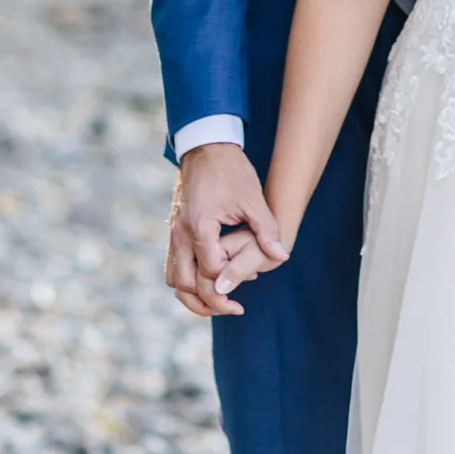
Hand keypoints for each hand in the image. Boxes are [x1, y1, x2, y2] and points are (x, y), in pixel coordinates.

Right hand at [165, 143, 287, 317]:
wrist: (207, 146)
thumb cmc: (232, 170)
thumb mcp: (253, 198)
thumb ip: (266, 229)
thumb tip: (282, 257)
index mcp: (199, 226)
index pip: (210, 271)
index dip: (228, 284)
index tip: (248, 289)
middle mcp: (180, 233)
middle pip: (186, 284)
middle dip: (208, 302)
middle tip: (233, 307)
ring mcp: (172, 233)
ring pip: (174, 280)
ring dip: (192, 296)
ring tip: (219, 301)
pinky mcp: (173, 231)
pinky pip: (172, 267)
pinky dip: (186, 281)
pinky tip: (208, 281)